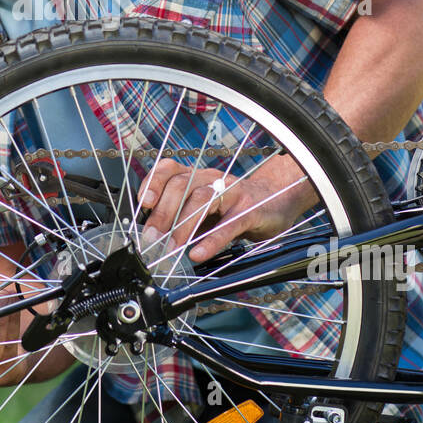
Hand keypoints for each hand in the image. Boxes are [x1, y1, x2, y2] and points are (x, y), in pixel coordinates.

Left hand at [136, 155, 318, 262]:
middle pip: (182, 185)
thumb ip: (182, 216)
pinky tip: (198, 253)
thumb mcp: (205, 207)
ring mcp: (232, 192)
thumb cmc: (234, 206)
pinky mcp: (250, 210)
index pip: (169, 168)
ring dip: (183, 226)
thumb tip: (153, 236)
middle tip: (153, 238)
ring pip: (202, 200)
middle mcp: (212, 178)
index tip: (144, 203)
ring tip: (173, 249)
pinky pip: (228, 224)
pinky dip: (211, 240)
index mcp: (198, 176)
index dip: (153, 182)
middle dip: (164, 213)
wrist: (278, 199)